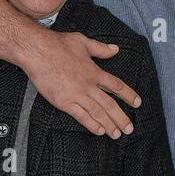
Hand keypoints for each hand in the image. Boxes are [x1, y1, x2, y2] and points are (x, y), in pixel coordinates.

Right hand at [26, 31, 141, 139]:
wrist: (37, 51)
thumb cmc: (58, 44)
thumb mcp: (83, 41)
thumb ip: (100, 48)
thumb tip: (115, 49)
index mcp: (94, 71)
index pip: (117, 86)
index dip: (128, 95)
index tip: (137, 103)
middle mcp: (88, 85)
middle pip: (109, 104)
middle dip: (121, 117)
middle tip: (129, 129)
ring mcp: (76, 95)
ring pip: (97, 113)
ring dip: (109, 124)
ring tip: (117, 134)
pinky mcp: (64, 102)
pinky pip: (81, 116)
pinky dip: (91, 124)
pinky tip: (100, 131)